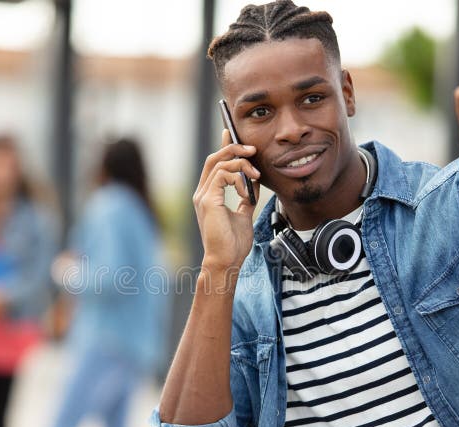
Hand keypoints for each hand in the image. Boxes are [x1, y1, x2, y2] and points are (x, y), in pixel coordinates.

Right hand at [193, 129, 260, 270]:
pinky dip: (238, 177)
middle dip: (234, 148)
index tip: (231, 133)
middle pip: (215, 158)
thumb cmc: (233, 243)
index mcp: (209, 195)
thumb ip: (246, 197)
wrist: (227, 261)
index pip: (214, 164)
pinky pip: (223, 175)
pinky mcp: (208, 200)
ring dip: (241, 164)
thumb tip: (254, 183)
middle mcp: (202, 193)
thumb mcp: (244, 214)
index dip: (223, 147)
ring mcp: (203, 196)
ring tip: (256, 174)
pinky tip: (247, 190)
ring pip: (220, 163)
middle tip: (252, 149)